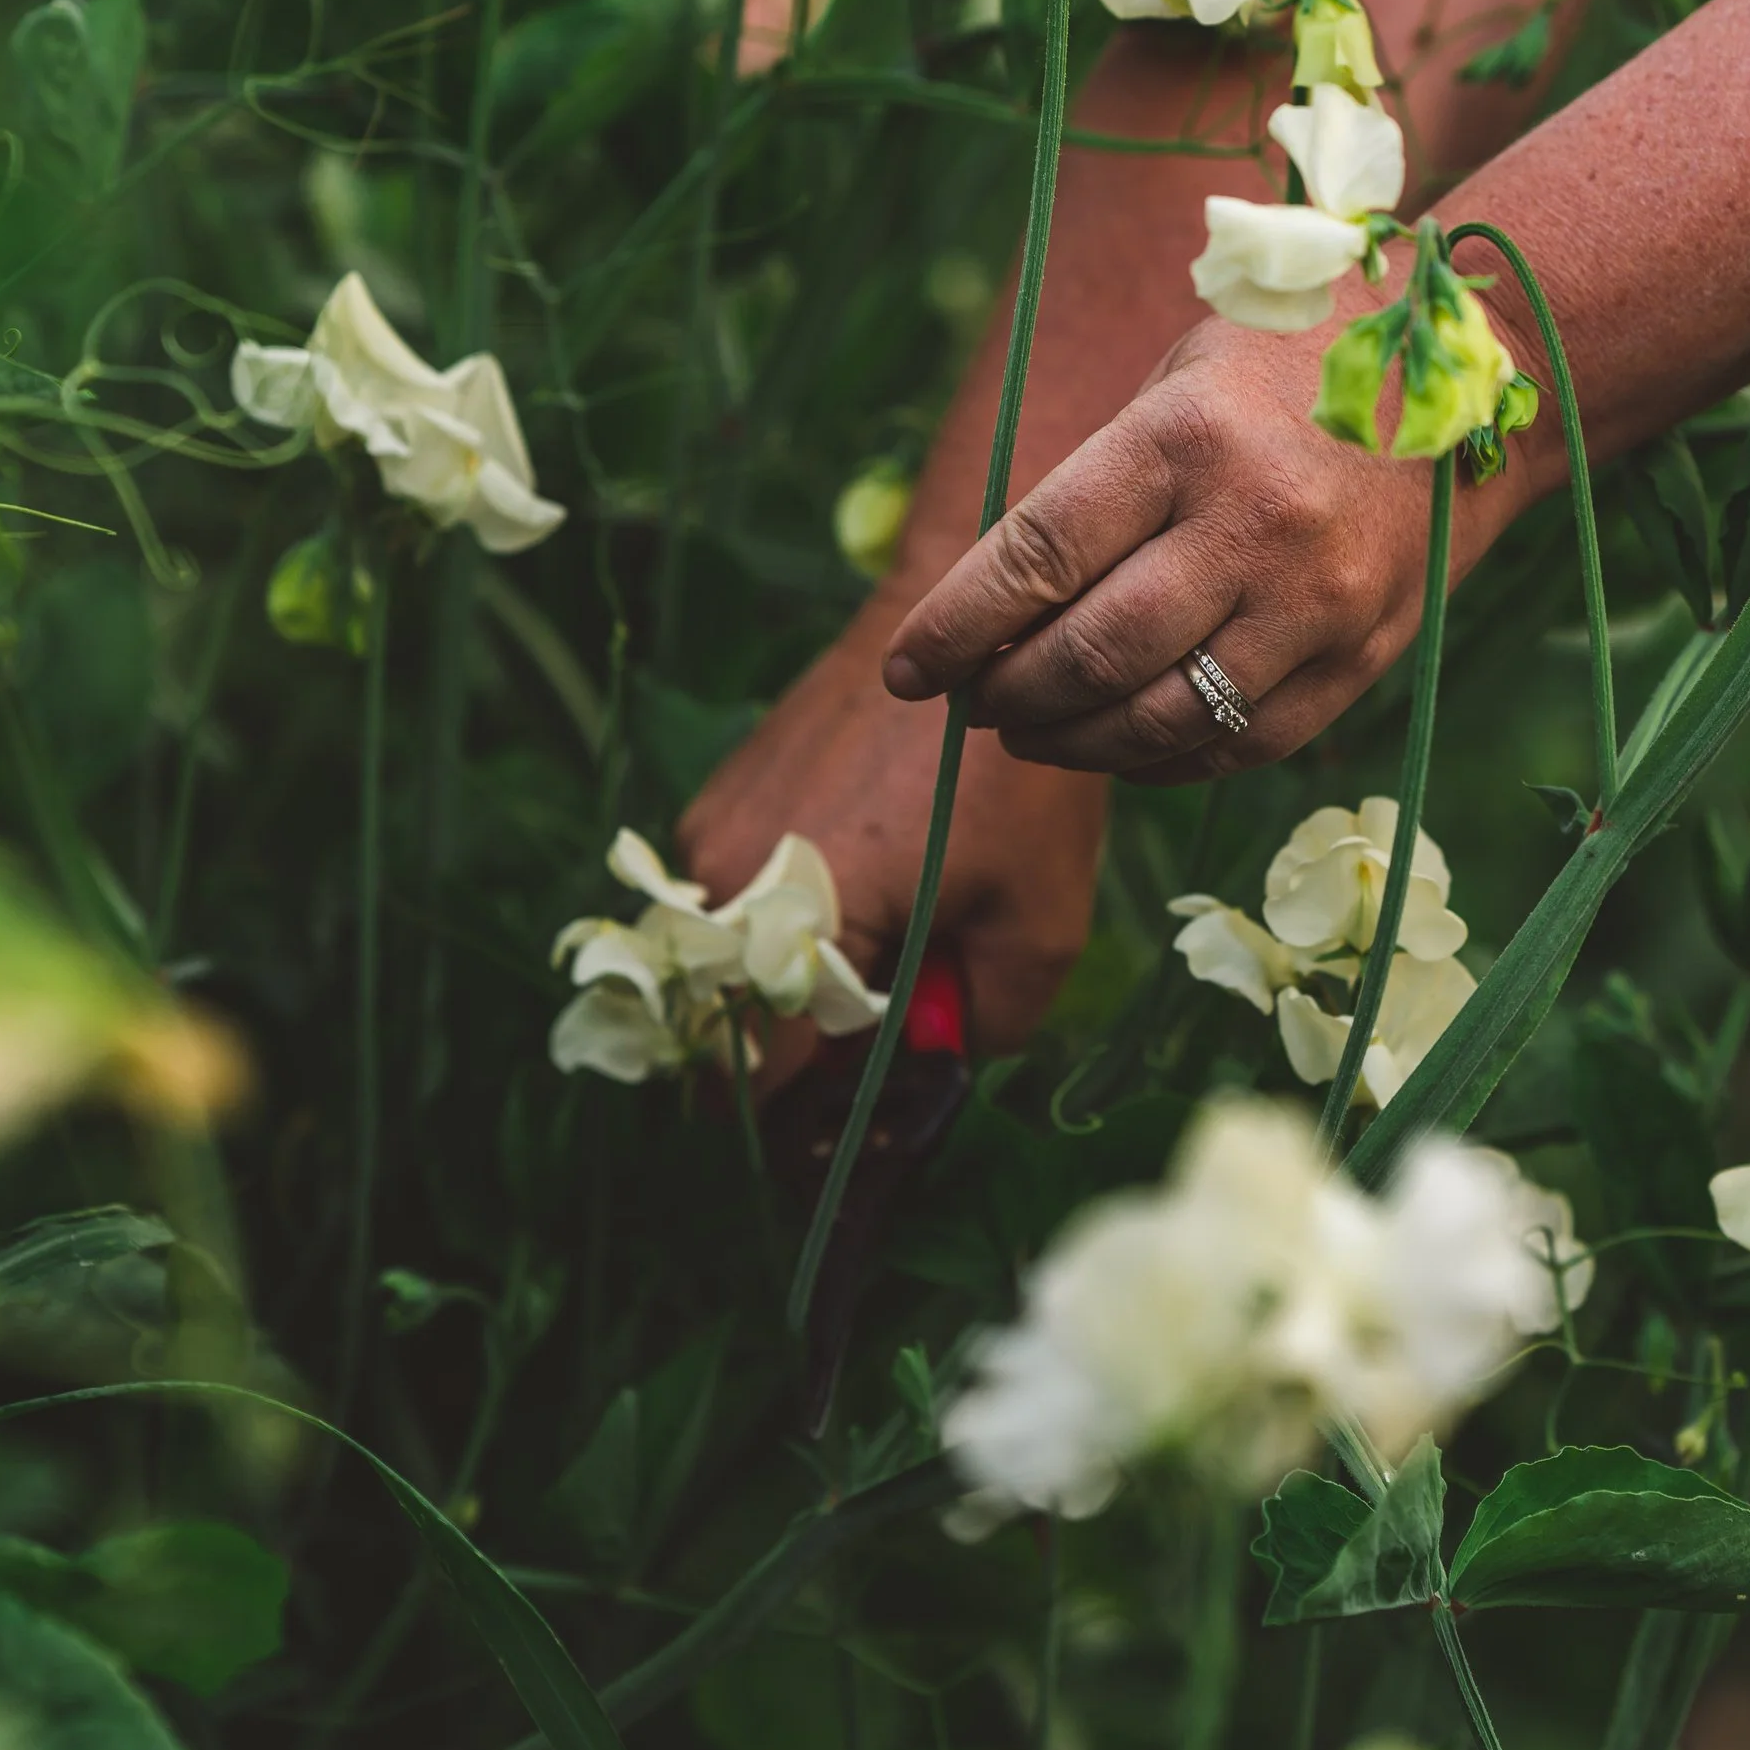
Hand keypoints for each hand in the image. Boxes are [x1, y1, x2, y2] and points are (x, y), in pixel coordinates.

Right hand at [678, 581, 1109, 1081]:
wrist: (978, 627)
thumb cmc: (1015, 781)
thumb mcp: (1037, 924)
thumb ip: (982, 1029)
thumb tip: (933, 1066)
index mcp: (800, 926)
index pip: (757, 1082)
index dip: (807, 1122)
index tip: (864, 1118)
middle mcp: (725, 882)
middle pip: (725, 1031)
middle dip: (796, 1055)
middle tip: (884, 1031)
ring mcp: (712, 830)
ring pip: (724, 967)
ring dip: (789, 984)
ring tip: (884, 944)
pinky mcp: (724, 794)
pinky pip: (733, 900)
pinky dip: (784, 921)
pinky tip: (864, 885)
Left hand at [883, 314, 1443, 783]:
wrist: (1470, 379)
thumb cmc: (1288, 364)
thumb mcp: (1178, 382)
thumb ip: (1097, 488)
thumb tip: (997, 609)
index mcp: (1186, 437)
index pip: (1039, 555)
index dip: (957, 626)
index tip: (906, 669)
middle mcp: (1255, 524)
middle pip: (1094, 653)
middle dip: (1008, 694)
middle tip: (973, 701)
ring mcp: (1317, 601)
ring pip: (1161, 718)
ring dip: (1072, 743)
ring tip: (1028, 732)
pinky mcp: (1363, 656)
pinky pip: (1240, 743)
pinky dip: (1161, 761)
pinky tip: (1119, 747)